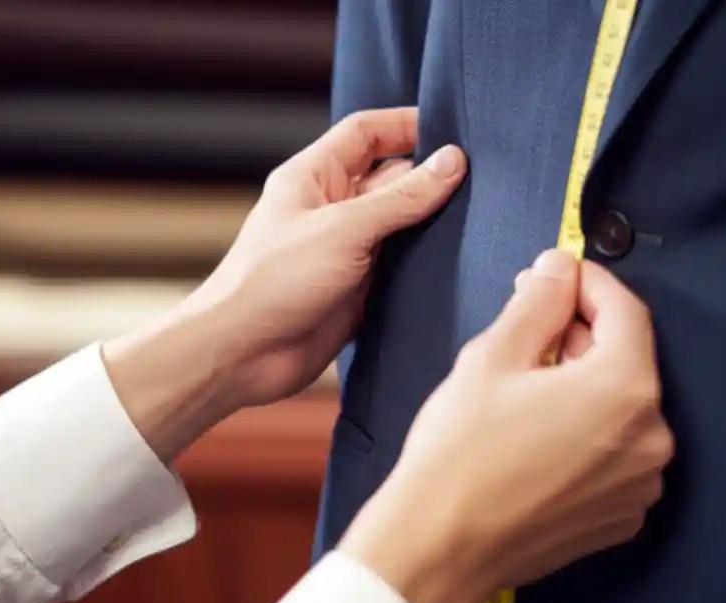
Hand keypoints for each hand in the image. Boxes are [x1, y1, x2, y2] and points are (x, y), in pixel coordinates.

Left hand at [105, 108, 466, 458]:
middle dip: (430, 177)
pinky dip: (425, 264)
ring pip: (399, 224)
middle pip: (390, 178)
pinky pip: (399, 267)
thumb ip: (401, 197)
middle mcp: (330, 209)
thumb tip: (452, 161)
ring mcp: (345, 251)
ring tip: (483, 218)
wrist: (241, 355)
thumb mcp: (343, 229)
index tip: (456, 127)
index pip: (365, 133)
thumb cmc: (273, 282)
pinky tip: (460, 261)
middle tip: (484, 180)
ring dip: (432, 223)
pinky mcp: (357, 290)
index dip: (407, 124)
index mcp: (313, 177)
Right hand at [339, 250, 673, 602]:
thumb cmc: (458, 454)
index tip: (557, 275)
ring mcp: (640, 486)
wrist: (439, 546)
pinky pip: (614, 458)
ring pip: (620, 411)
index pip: (626, 311)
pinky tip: (535, 440)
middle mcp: (651, 439)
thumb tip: (560, 269)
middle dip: (581, 338)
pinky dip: (586, 437)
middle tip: (527, 333)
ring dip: (583, 389)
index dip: (589, 284)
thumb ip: (537, 302)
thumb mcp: (490, 357)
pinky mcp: (620, 519)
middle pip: (626, 362)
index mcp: (625, 389)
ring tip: (524, 394)